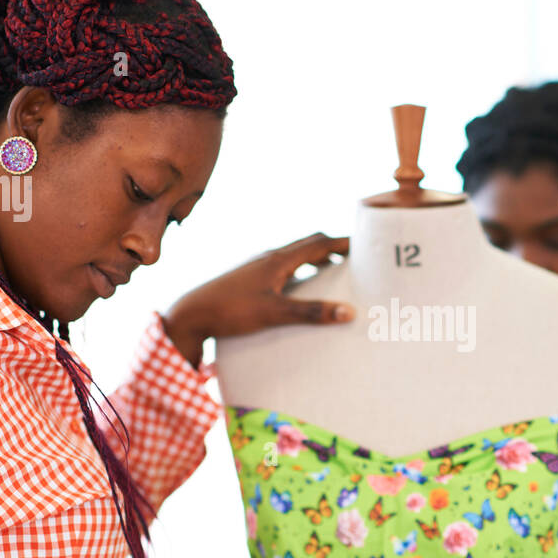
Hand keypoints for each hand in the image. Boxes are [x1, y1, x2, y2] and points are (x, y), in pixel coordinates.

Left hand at [160, 233, 353, 365]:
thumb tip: (348, 312)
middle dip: (333, 249)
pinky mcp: (248, 280)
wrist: (190, 314)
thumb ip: (311, 312)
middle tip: (354, 261)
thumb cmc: (230, 311)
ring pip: (294, 257)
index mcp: (278, 260)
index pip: (319, 243)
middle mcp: (269, 258)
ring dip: (316, 261)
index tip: (367, 246)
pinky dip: (299, 273)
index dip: (344, 243)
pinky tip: (299, 291)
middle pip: (308, 245)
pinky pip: (282, 269)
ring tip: (332, 276)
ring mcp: (257, 268)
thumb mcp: (275, 313)